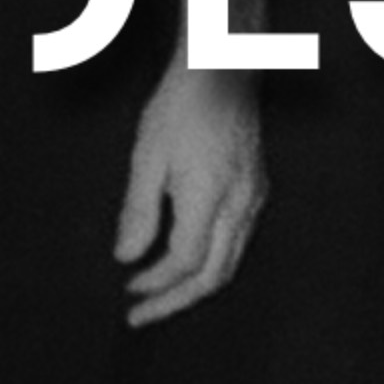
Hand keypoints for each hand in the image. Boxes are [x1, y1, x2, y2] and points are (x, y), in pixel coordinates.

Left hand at [113, 65, 263, 324]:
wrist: (225, 68)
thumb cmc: (181, 104)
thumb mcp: (147, 155)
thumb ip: (138, 211)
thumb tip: (126, 258)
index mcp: (210, 196)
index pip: (185, 261)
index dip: (155, 284)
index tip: (128, 292)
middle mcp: (240, 204)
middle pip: (214, 275)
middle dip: (175, 301)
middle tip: (141, 314)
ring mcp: (254, 198)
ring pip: (230, 263)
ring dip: (194, 286)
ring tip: (160, 294)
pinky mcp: (257, 190)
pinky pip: (238, 243)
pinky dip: (210, 263)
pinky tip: (186, 260)